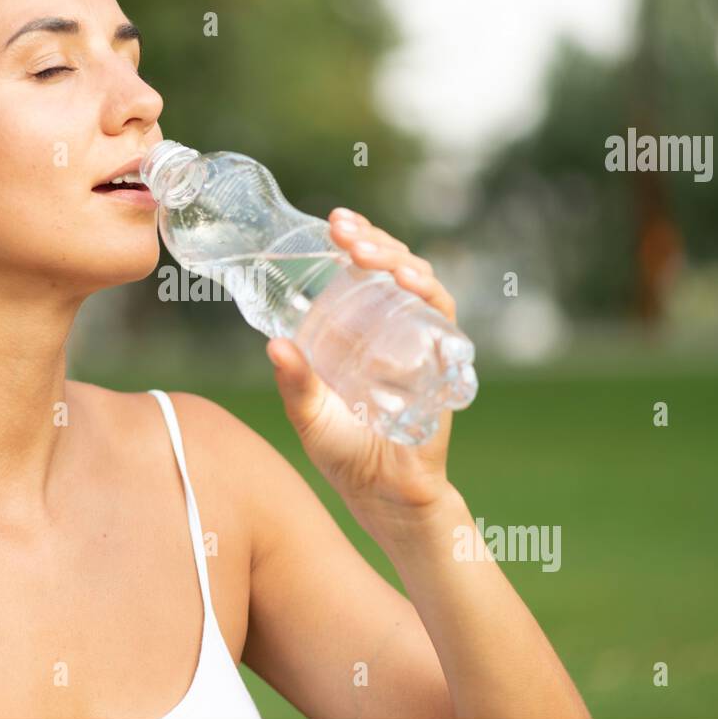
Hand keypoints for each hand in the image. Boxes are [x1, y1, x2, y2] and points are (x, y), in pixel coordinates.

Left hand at [266, 207, 461, 537]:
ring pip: (420, 281)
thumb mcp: (309, 416)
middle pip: (392, 266)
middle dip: (371, 239)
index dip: (354, 240)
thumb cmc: (346, 456)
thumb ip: (294, 383)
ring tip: (365, 250)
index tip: (332, 222)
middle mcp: (393, 328)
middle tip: (342, 230)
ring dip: (395, 257)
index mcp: (360, 331)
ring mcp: (421, 341)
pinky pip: (443, 315)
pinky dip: (428, 292)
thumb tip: (274, 343)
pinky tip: (406, 280)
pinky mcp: (443, 360)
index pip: (362, 271)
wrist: (386, 496)